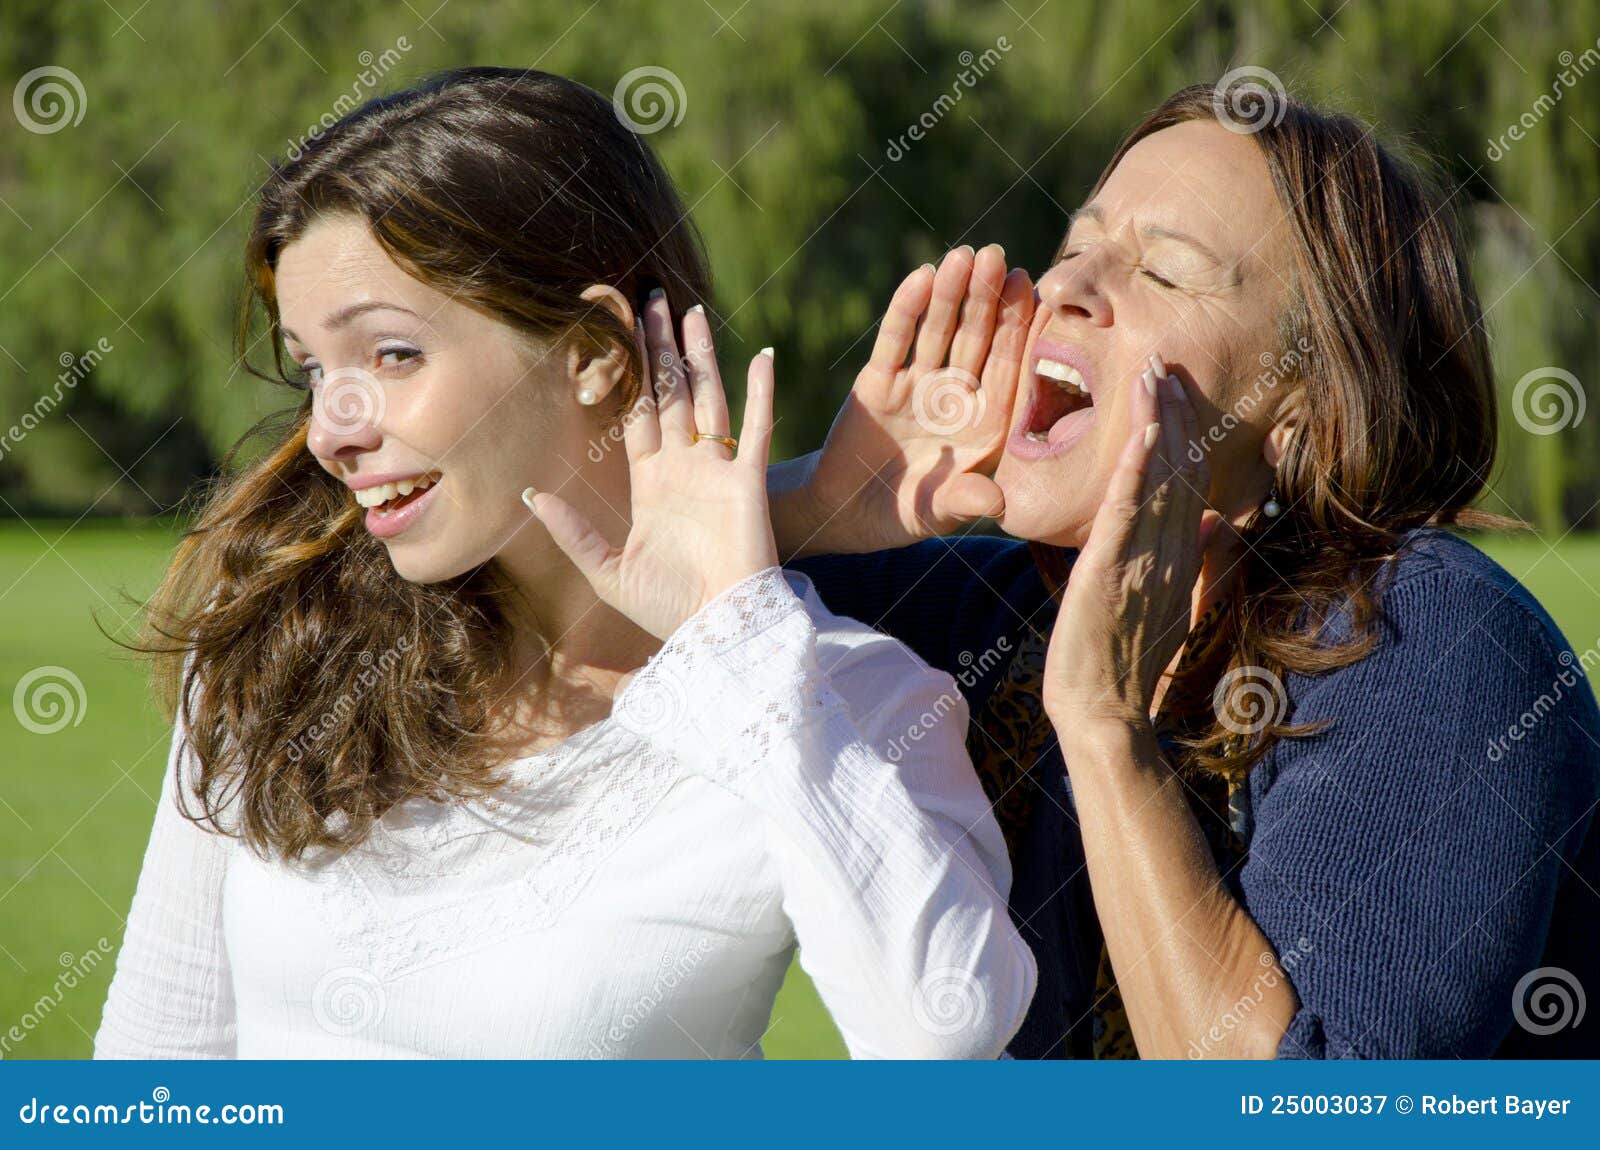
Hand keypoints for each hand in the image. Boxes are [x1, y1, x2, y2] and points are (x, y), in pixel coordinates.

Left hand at [523, 294, 777, 640]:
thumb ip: (572, 530)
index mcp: (651, 485)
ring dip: (700, 356)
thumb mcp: (605, 570)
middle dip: (659, 349)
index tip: (619, 334)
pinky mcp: (747, 482)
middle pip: (669, 395)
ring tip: (691, 311)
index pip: (637, 416)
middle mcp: (684, 469)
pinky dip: (761, 394)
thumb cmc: (665, 610)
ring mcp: (716, 472)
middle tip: (651, 300)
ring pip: (707, 398)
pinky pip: (755, 429)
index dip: (628, 376)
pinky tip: (765, 357)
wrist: (716, 632)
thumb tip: (531, 494)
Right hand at [777, 244, 1034, 555]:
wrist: (848, 515)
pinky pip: (895, 342)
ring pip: (937, 331)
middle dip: (987, 298)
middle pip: (975, 338)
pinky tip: (921, 278)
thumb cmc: (906, 514)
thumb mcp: (937, 513)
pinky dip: (907, 310)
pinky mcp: (878, 382)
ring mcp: (917, 385)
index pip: (1006, 367)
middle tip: (998, 255)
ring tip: (962, 255)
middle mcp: (955, 397)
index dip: (1016, 327)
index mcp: (984, 423)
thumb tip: (995, 501)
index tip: (1029, 286)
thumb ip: (964, 501)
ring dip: (950, 293)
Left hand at [1042, 353, 1219, 732]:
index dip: (1184, 430)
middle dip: (1174, 411)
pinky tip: (1142, 430)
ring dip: (1157, 421)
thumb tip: (1217, 520)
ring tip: (1152, 372)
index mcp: (1182, 556)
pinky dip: (1137, 467)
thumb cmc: (1125, 663)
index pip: (1189, 480)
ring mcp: (1146, 559)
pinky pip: (1129, 510)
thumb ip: (1195, 558)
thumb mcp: (1168, 603)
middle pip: (1180, 468)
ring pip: (1158, 478)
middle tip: (1164, 359)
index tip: (1175, 388)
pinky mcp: (1113, 571)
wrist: (1106, 713)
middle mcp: (1171, 551)